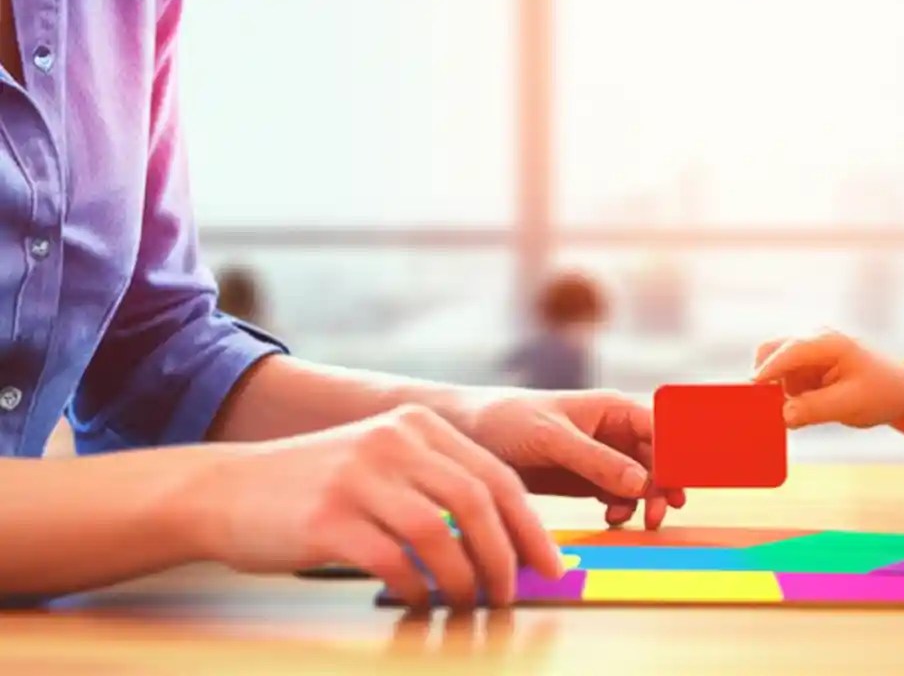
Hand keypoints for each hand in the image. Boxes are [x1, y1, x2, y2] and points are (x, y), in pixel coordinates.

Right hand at [183, 404, 560, 608]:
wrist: (224, 491)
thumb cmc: (315, 488)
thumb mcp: (381, 462)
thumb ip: (436, 486)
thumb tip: (503, 543)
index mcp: (416, 425)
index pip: (496, 476)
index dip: (531, 527)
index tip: (551, 567)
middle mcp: (393, 442)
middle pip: (478, 502)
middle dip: (507, 558)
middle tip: (512, 597)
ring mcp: (360, 478)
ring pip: (442, 535)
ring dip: (464, 581)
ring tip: (467, 607)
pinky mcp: (329, 519)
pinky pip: (395, 562)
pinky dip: (417, 589)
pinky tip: (418, 603)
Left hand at [462, 389, 685, 529]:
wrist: (465, 434)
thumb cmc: (505, 419)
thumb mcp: (551, 437)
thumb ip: (596, 459)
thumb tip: (642, 481)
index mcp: (613, 408)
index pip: (662, 429)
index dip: (677, 455)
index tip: (678, 484)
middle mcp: (614, 431)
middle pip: (659, 459)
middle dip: (663, 485)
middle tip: (658, 513)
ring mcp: (602, 457)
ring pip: (643, 481)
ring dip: (644, 500)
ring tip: (629, 517)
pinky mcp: (587, 479)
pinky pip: (620, 495)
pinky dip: (623, 507)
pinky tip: (612, 516)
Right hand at [751, 330, 903, 428]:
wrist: (899, 390)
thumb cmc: (880, 393)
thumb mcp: (850, 405)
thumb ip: (815, 409)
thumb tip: (783, 414)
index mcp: (831, 342)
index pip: (790, 351)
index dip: (768, 371)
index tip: (752, 392)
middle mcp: (815, 337)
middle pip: (772, 349)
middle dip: (766, 377)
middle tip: (770, 405)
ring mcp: (809, 347)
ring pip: (774, 363)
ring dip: (778, 387)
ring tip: (801, 407)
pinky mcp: (806, 360)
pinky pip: (783, 374)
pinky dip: (786, 390)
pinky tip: (805, 403)